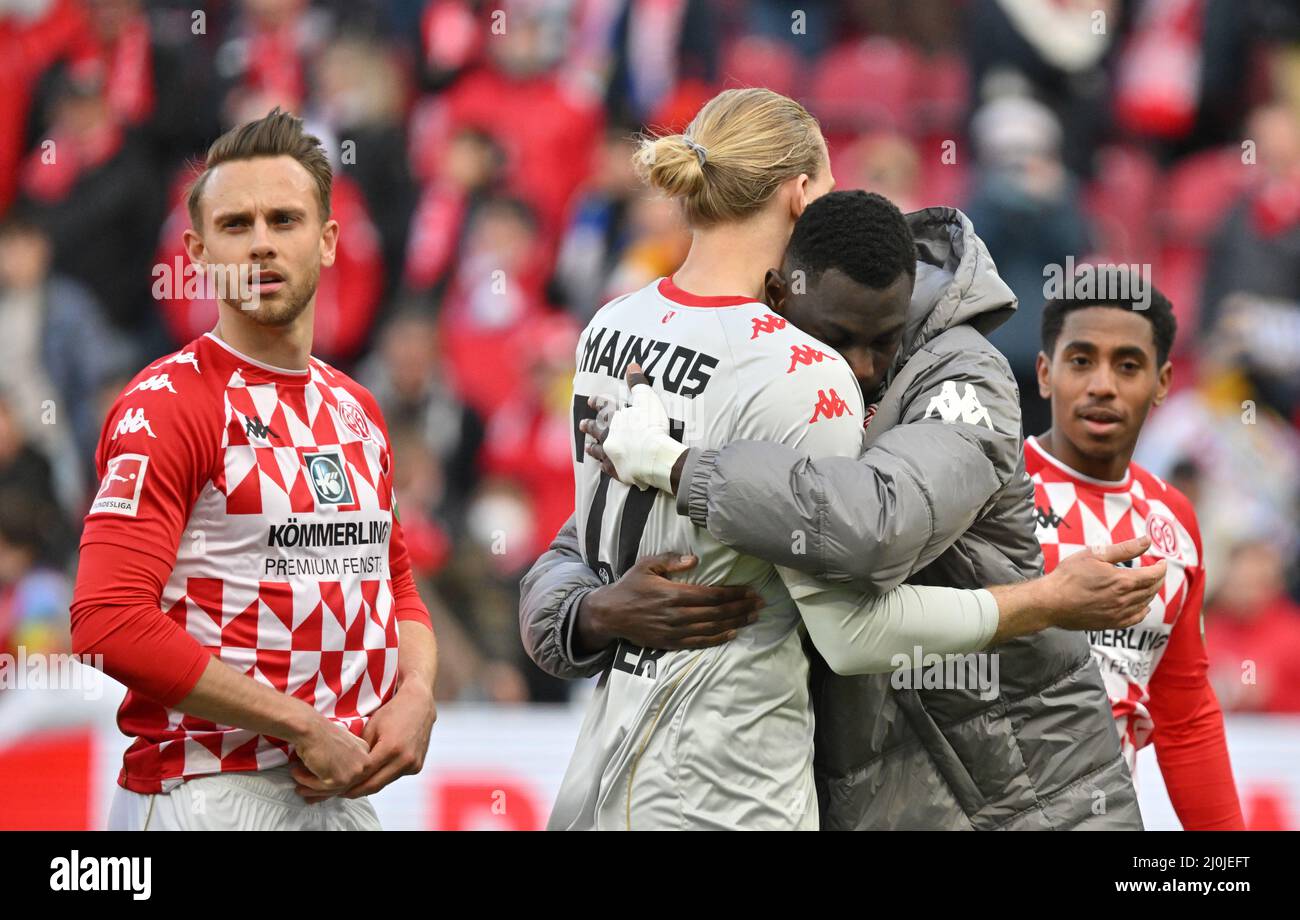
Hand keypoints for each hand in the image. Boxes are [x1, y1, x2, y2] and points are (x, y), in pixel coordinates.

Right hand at [289, 716, 371, 801]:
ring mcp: (354, 773)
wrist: (310, 727)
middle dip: (321, 790)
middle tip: (304, 789)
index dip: (333, 783)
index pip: (352, 776)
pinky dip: (306, 781)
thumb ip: (341, 764)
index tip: (318, 786)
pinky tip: (295, 772)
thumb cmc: (319, 733)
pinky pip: (320, 788)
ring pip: (331, 789)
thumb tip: (331, 785)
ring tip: (297, 782)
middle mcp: (364, 764)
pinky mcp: (340, 780)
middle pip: (343, 786)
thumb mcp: (337, 748)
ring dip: (311, 786)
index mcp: (365, 753)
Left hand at [341, 677, 437, 799]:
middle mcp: (405, 760)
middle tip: (340, 793)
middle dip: (356, 791)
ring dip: (369, 785)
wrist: (420, 704)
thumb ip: (361, 751)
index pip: (365, 774)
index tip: (334, 788)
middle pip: (375, 785)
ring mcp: (413, 764)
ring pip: (385, 782)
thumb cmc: (392, 712)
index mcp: (391, 748)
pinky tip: (371, 775)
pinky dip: (382, 777)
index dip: (348, 783)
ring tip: (352, 786)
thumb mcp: (371, 727)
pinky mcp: (417, 766)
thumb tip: (347, 768)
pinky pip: (394, 776)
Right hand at [577, 552, 763, 652]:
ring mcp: (675, 631)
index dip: (734, 594)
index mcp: (673, 593)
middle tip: (761, 604)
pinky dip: (718, 638)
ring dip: (736, 622)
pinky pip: (700, 642)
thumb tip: (695, 560)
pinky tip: (733, 633)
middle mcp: (677, 614)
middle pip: (717, 612)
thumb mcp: (647, 565)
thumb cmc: (630, 586)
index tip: (751, 591)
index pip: (712, 595)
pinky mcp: (671, 643)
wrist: (610, 614)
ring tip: (753, 617)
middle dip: (742, 607)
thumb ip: (671, 561)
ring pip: (713, 627)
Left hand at [580, 364, 684, 491]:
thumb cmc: (653, 426)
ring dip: (593, 448)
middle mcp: (609, 436)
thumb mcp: (648, 399)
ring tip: (588, 447)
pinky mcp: (618, 471)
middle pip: (596, 429)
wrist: (655, 456)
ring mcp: (611, 454)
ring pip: (598, 450)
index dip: (596, 403)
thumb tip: (631, 365)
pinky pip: (608, 468)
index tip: (590, 401)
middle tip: (582, 425)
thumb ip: (638, 383)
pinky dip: (605, 466)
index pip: (603, 407)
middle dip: (589, 426)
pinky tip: (603, 466)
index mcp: (615, 418)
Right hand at [1040, 536, 1166, 630]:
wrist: (1050, 602)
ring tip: (1149, 585)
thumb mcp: (1094, 555)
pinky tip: (1143, 606)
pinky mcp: (1110, 624)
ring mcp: (1118, 614)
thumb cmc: (1069, 576)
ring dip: (1151, 593)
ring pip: (1145, 604)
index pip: (1153, 575)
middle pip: (1152, 590)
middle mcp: (1124, 600)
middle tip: (1157, 571)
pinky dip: (1143, 611)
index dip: (1161, 567)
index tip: (1162, 562)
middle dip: (1158, 579)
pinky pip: (1135, 618)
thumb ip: (1123, 549)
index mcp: (1123, 581)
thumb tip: (1146, 540)